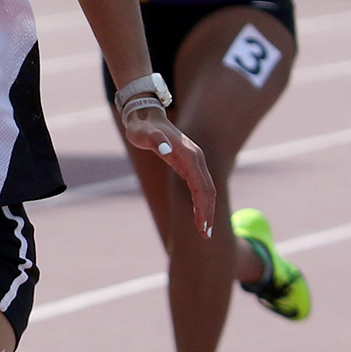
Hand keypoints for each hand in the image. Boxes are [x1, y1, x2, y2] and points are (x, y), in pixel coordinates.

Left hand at [123, 105, 216, 236]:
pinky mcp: (190, 163)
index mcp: (189, 155)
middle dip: (208, 213)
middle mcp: (196, 158)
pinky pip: (200, 185)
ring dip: (207, 209)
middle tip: (206, 235)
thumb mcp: (143, 134)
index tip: (202, 227)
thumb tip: (166, 150)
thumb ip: (154, 140)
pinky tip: (198, 215)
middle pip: (208, 190)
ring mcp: (195, 160)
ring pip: (207, 188)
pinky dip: (201, 201)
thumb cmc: (142, 127)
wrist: (145, 116)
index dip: (202, 207)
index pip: (201, 187)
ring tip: (204, 230)